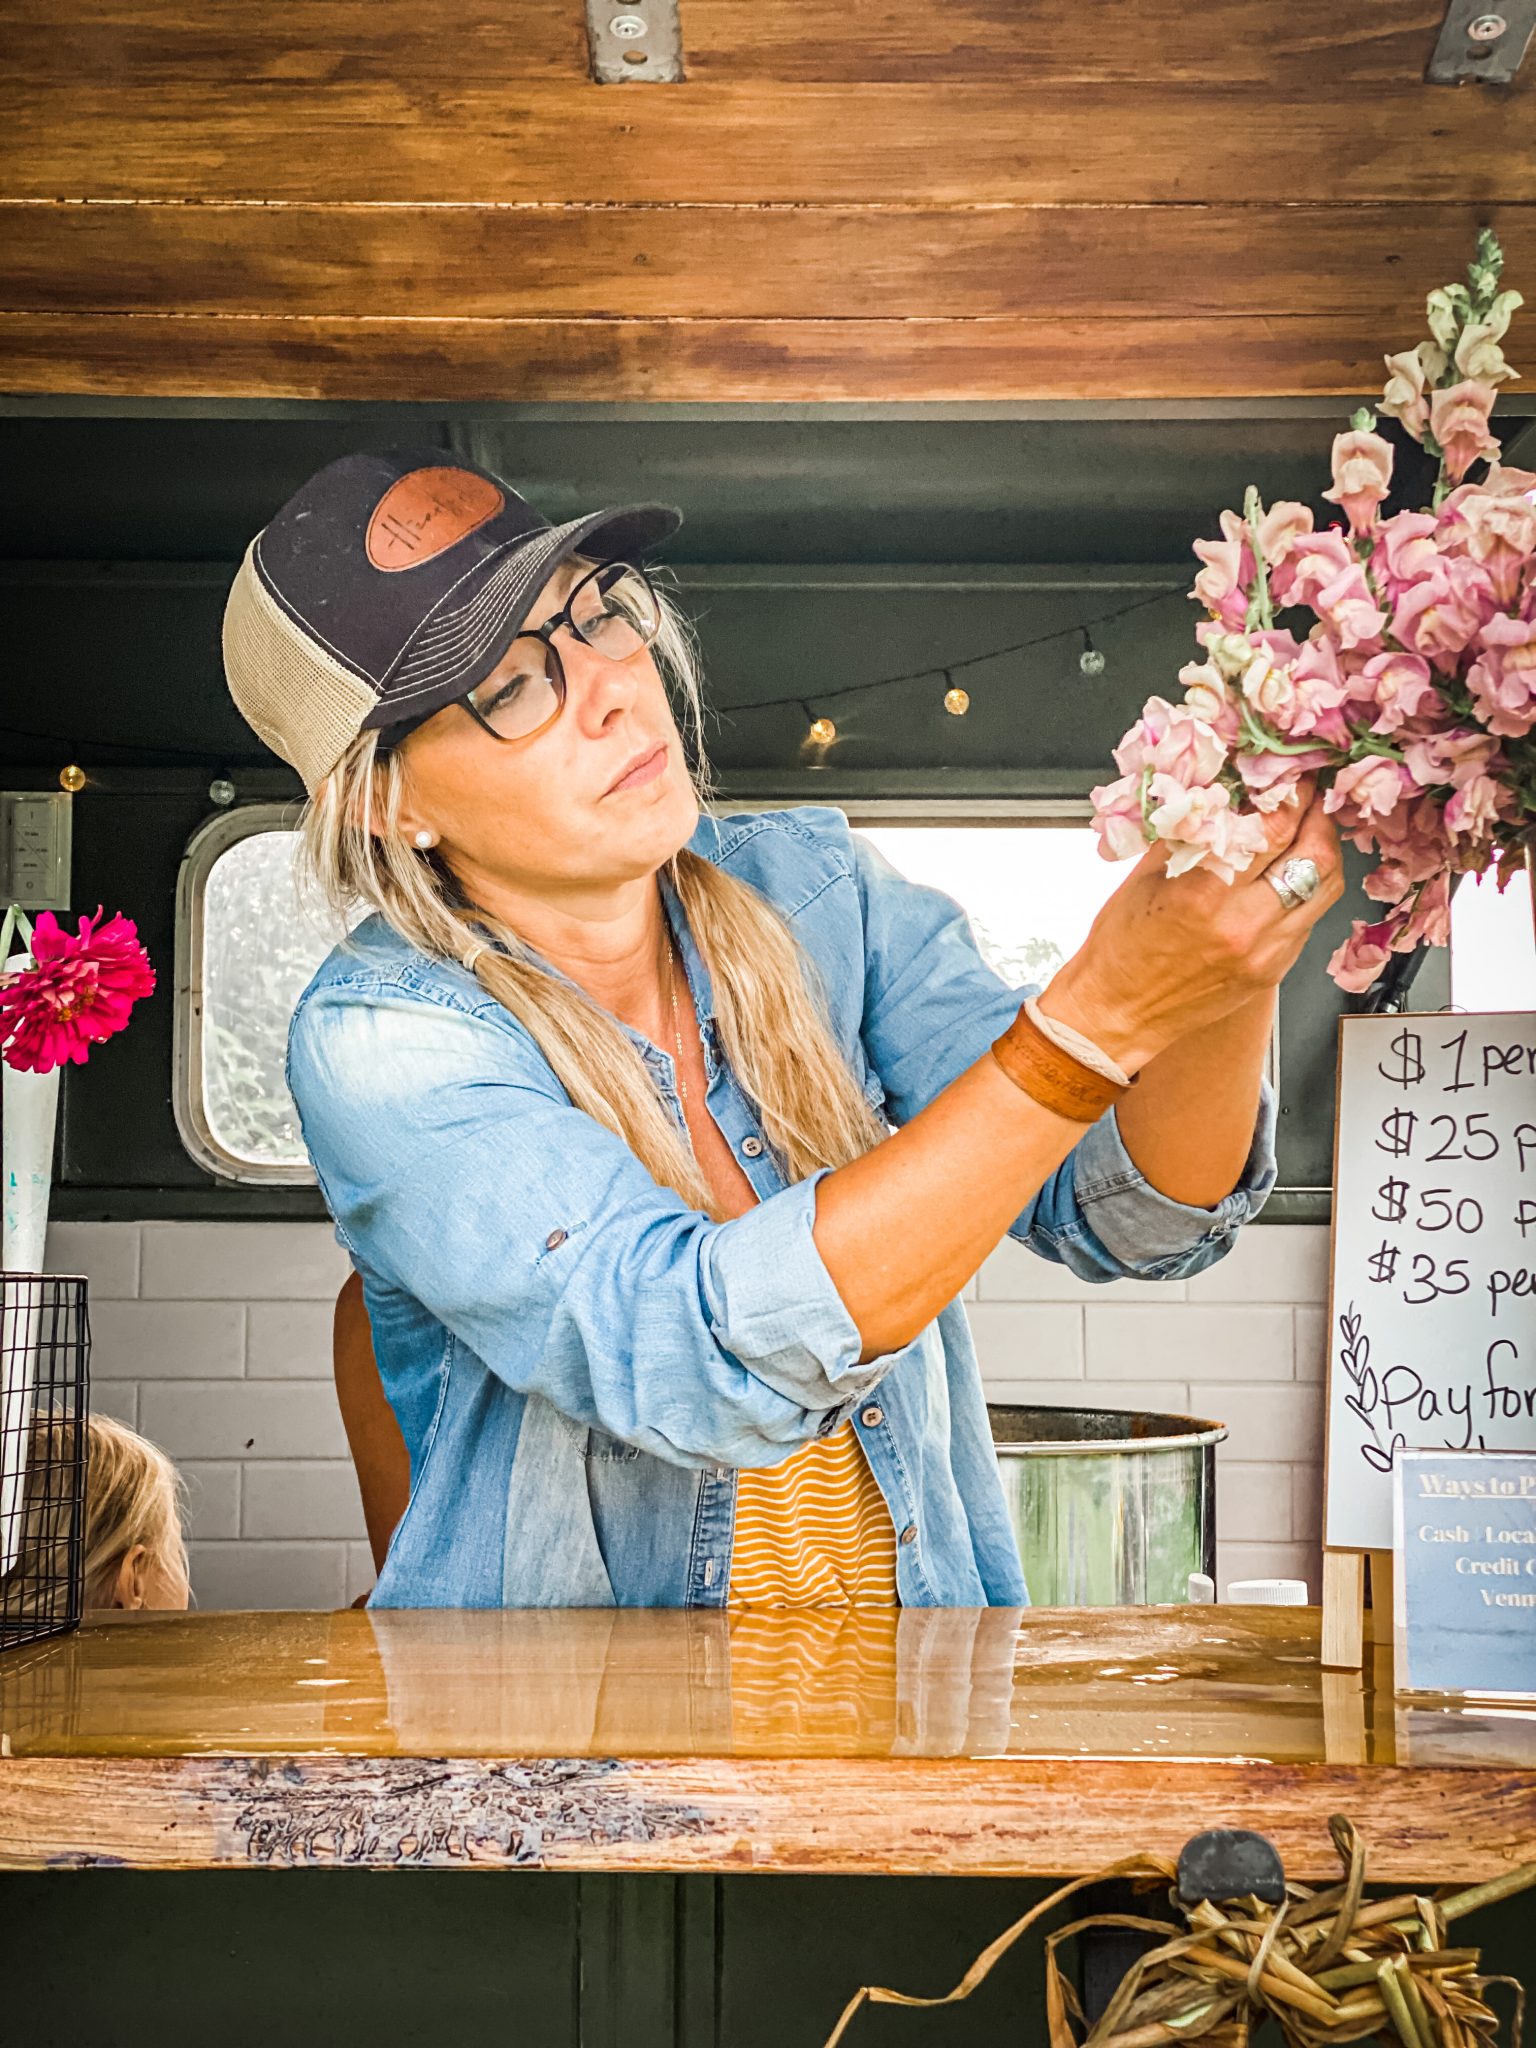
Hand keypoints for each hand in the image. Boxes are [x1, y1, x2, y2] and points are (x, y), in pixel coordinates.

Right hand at [1040, 781, 1343, 1072]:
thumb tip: (1225, 792)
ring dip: (1323, 851)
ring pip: (1325, 889)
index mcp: (1205, 894)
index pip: (1274, 828)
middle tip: (1311, 796)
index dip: (1292, 793)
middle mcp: (1243, 925)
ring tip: (1310, 830)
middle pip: (1315, 856)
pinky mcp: (1273, 972)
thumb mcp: (1146, 876)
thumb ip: (1193, 832)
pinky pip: (1308, 920)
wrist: (1116, 1013)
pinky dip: (1306, 889)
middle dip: (1319, 816)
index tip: (1293, 775)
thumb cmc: (1120, 948)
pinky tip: (1289, 875)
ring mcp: (1265, 953)